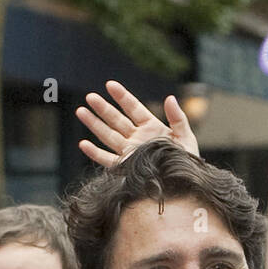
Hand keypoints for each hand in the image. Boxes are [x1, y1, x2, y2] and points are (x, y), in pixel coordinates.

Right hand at [76, 81, 199, 167]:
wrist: (183, 183)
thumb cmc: (186, 161)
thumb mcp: (186, 136)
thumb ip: (178, 117)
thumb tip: (170, 98)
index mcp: (151, 127)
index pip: (133, 108)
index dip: (122, 96)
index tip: (110, 85)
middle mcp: (137, 138)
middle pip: (116, 119)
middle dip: (103, 108)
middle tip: (90, 97)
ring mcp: (129, 151)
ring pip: (108, 135)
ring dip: (94, 124)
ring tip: (81, 111)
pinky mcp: (125, 166)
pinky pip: (107, 159)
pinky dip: (94, 153)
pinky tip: (83, 144)